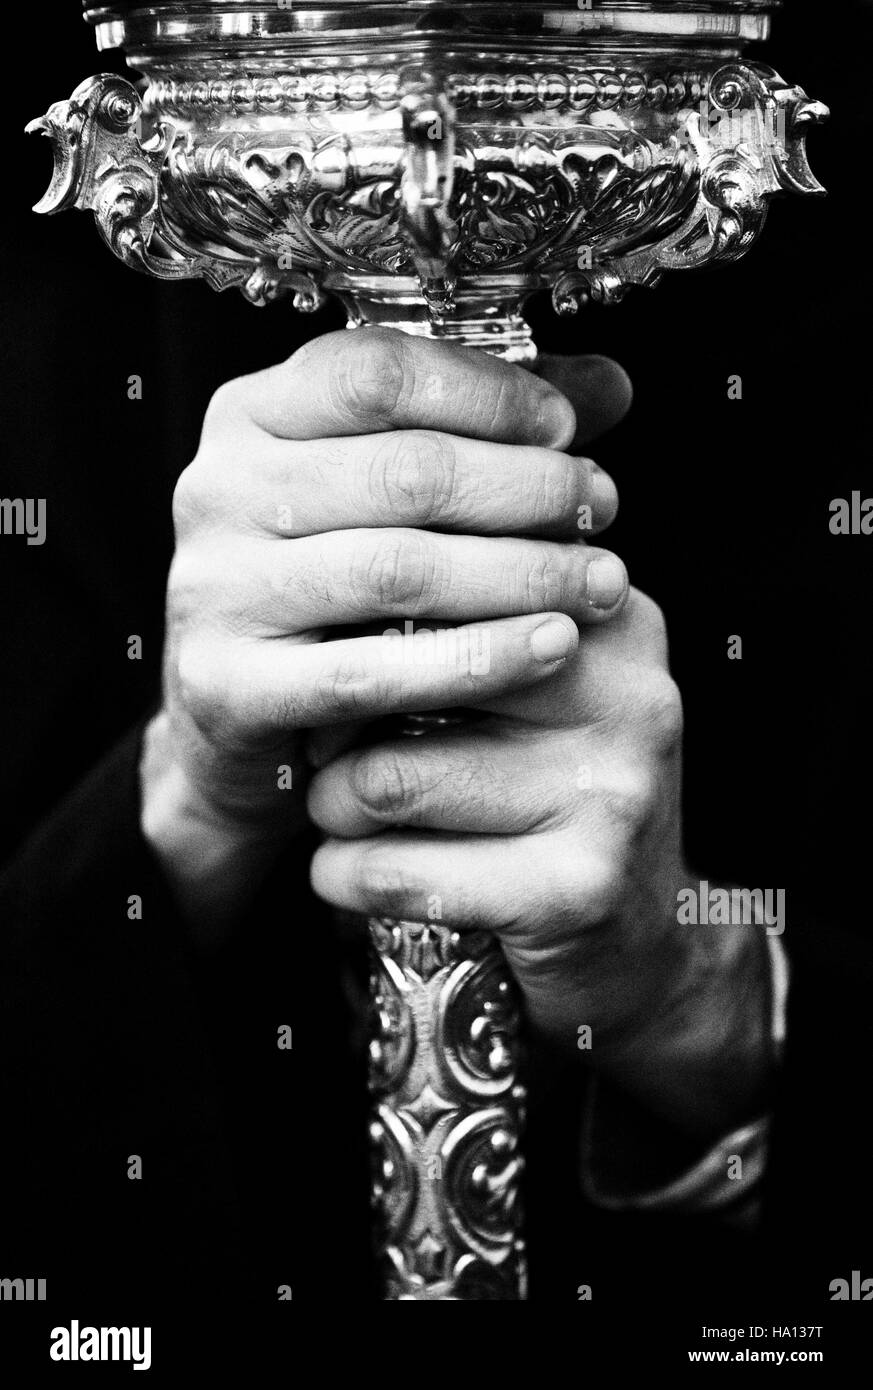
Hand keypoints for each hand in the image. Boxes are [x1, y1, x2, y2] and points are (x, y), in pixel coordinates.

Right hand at [140, 329, 631, 924]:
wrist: (235, 713)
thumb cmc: (329, 586)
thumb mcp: (387, 490)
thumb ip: (482, 428)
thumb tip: (610, 384)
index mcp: (251, 416)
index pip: (377, 373)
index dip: (488, 394)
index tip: (566, 428)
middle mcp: (219, 491)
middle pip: (404, 472)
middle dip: (528, 488)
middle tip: (601, 508)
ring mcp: (217, 590)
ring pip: (399, 570)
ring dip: (523, 574)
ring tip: (600, 582)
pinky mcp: (229, 685)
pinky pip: (375, 672)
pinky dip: (480, 659)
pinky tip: (552, 647)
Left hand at [308, 590, 772, 1139]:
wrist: (639, 945)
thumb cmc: (548, 795)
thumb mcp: (531, 690)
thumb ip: (457, 629)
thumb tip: (327, 605)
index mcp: (611, 620)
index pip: (445, 587)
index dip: (364, 633)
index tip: (340, 671)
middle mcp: (628, 697)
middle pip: (408, 675)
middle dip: (335, 723)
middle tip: (326, 752)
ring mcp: (612, 795)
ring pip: (385, 779)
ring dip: (333, 808)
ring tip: (346, 817)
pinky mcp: (575, 890)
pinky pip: (394, 869)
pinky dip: (343, 876)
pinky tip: (357, 877)